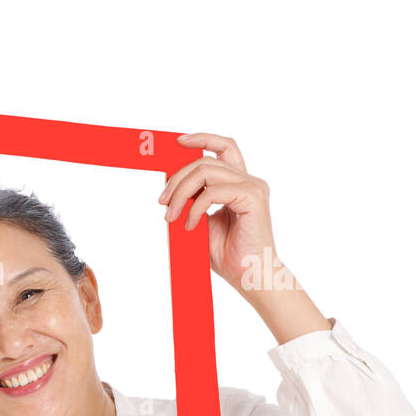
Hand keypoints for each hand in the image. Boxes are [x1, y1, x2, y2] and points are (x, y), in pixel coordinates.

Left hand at [159, 133, 276, 294]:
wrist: (248, 276)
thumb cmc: (227, 255)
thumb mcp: (201, 222)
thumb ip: (192, 202)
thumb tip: (169, 187)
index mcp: (238, 183)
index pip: (224, 148)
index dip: (202, 139)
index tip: (177, 142)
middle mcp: (248, 181)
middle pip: (205, 161)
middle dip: (177, 178)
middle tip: (162, 202)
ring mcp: (253, 187)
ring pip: (206, 171)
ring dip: (181, 193)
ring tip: (171, 216)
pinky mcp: (253, 198)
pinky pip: (213, 192)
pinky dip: (195, 208)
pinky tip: (190, 225)